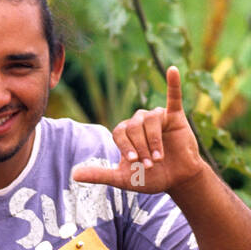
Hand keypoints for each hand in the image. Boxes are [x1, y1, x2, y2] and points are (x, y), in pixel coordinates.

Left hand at [69, 65, 206, 195]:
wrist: (176, 179)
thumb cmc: (149, 177)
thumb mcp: (122, 179)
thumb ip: (100, 174)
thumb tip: (74, 175)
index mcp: (125, 132)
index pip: (119, 132)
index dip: (125, 146)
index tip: (133, 161)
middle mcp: (139, 121)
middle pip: (134, 127)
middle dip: (141, 148)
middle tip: (149, 165)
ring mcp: (157, 117)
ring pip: (151, 120)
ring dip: (154, 140)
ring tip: (158, 158)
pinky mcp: (174, 116)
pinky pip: (173, 97)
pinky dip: (173, 83)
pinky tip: (172, 70)